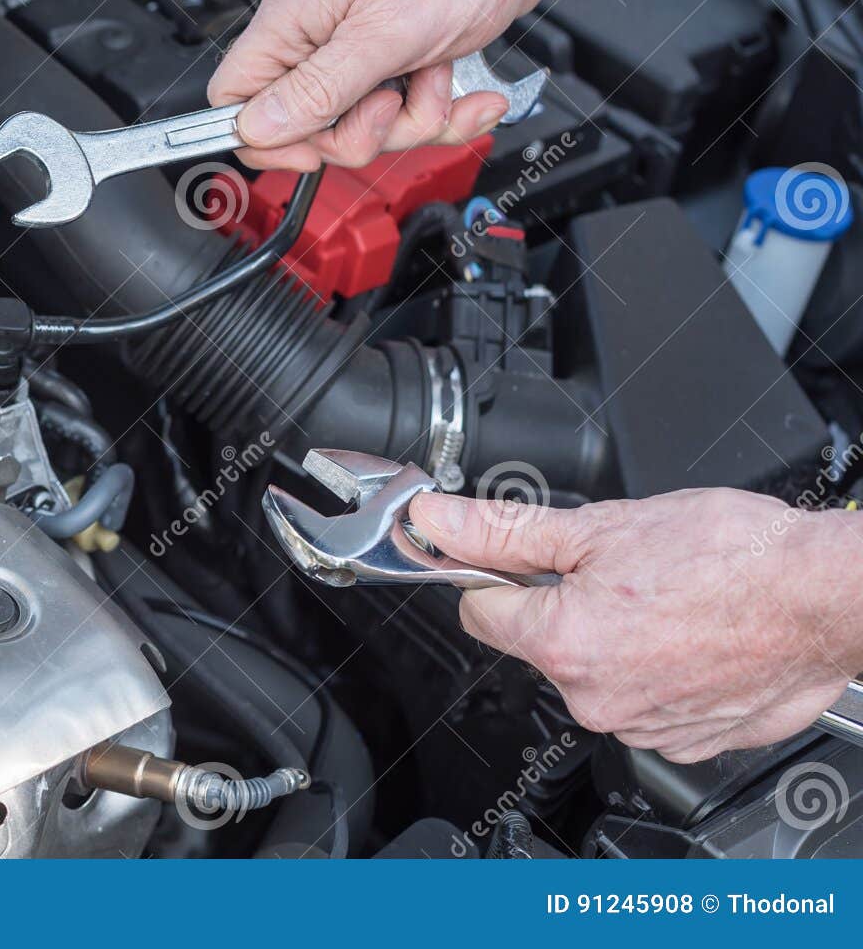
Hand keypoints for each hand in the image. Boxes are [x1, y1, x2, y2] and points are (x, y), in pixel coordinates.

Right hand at [207, 0, 544, 172]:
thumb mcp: (384, 35)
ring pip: (359, 128)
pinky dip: (438, 112)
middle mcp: (317, 33)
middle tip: (391, 102)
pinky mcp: (395, 62)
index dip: (266, 136)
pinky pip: (402, 117)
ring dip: (410, 121)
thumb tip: (256, 128)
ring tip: (434, 80)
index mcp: (293, 16)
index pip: (235, 95)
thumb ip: (317, 89)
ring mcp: (356, 49)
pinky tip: (461, 89)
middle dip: (360, 132)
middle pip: (305, 126)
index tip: (310, 149)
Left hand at [407, 488, 862, 762]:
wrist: (828, 597)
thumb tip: (437, 519)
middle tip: (618, 571)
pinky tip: (689, 637)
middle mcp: (595, 698)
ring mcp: (643, 726)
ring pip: (593, 672)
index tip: (516, 558)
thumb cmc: (735, 558)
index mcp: (563, 643)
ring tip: (665, 602)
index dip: (494, 574)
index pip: (479, 612)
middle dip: (562, 603)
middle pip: (539, 643)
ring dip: (613, 637)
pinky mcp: (685, 741)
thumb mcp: (601, 524)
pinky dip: (657, 670)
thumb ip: (503, 529)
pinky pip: (644, 700)